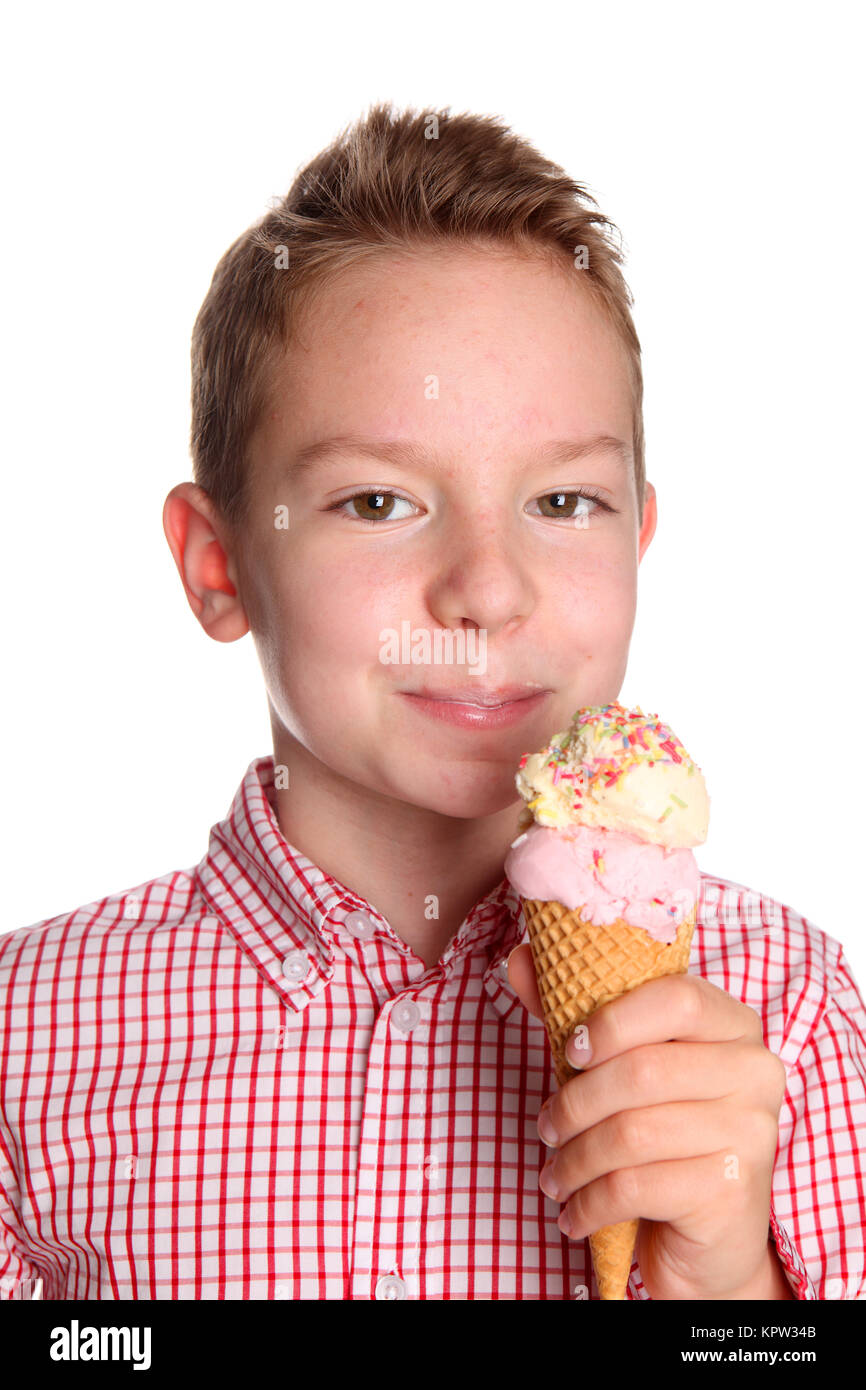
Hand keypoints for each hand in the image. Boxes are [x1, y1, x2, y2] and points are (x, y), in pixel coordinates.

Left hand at [507, 944, 788, 1299]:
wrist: (711, 1238)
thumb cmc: (663, 1134)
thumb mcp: (621, 1069)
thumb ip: (577, 1013)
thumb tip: (520, 958)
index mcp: (734, 1025)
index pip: (677, 998)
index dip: (613, 1021)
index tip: (570, 1051)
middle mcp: (756, 1072)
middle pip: (644, 1070)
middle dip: (576, 1103)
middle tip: (547, 1127)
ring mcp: (751, 1133)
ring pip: (632, 1133)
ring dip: (575, 1159)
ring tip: (555, 1175)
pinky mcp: (732, 1192)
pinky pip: (635, 1187)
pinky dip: (589, 1202)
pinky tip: (574, 1213)